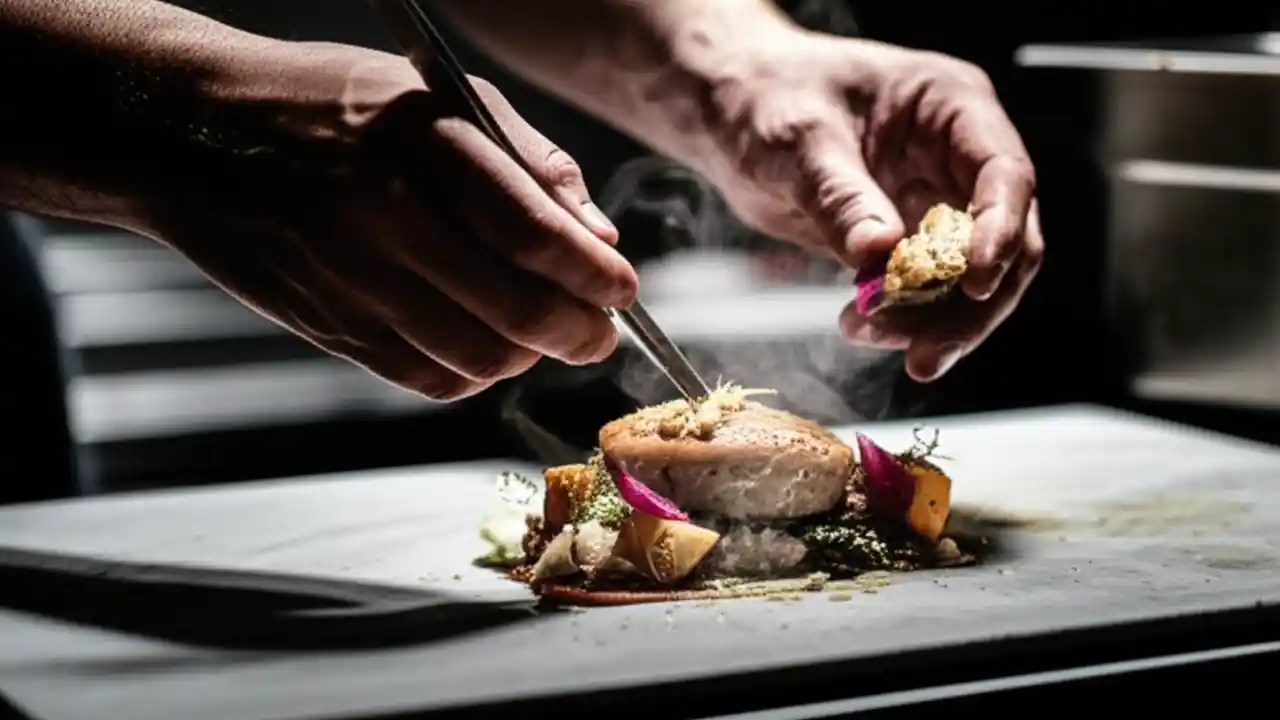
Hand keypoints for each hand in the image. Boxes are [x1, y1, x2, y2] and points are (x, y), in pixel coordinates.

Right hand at [148, 43, 636, 400]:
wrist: (195, 135)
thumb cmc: (330, 104)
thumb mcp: (439, 96)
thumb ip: (530, 164)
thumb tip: (599, 239)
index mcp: (421, 143)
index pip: (534, 232)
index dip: (593, 276)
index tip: (624, 292)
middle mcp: (385, 216)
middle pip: (514, 309)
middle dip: (578, 334)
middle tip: (599, 334)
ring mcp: (351, 279)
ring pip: (475, 356)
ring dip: (530, 358)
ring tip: (546, 338)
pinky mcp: (328, 324)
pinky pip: (424, 377)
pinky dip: (474, 375)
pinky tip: (489, 350)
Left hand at [684, 33, 1041, 382]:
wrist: (730, 113)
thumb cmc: (767, 97)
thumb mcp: (798, 140)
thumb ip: (840, 197)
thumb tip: (880, 255)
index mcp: (951, 104)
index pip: (1004, 173)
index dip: (999, 232)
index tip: (975, 284)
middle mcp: (958, 155)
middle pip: (1003, 240)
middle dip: (969, 306)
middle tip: (925, 355)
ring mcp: (936, 200)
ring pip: (967, 279)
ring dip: (931, 322)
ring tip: (866, 333)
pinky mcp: (908, 241)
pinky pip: (926, 292)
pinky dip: (903, 319)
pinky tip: (861, 325)